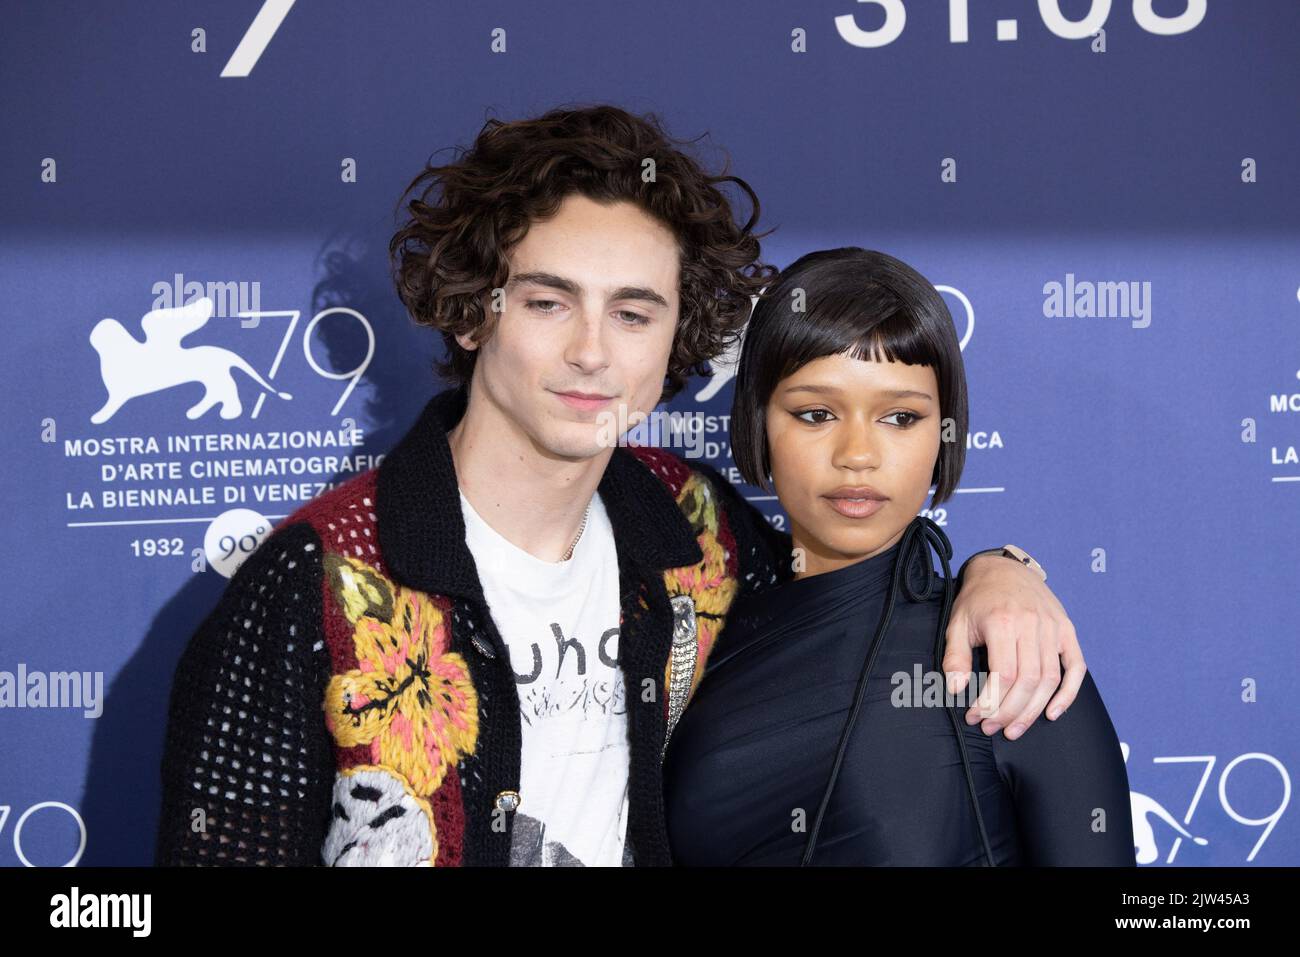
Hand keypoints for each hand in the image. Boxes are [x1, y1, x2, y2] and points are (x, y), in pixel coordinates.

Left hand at [941, 552, 1085, 739]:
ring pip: (1050, 679)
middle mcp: (1032, 625)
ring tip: (1014, 728)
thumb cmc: (977, 599)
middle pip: (1028, 681)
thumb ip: (955, 656)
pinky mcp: (1067, 630)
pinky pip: (1075, 667)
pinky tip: (1052, 713)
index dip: (989, 702)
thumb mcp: (957, 623)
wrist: (1004, 569)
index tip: (975, 716)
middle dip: (1009, 712)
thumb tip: (955, 689)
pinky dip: (1068, 693)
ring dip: (1033, 710)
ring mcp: (1053, 628)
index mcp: (1003, 622)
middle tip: (993, 728)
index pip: (1002, 675)